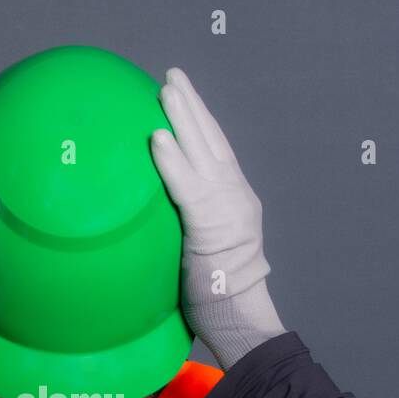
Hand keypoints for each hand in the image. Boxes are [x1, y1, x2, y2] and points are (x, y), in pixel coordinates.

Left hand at [150, 68, 285, 367]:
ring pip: (204, 153)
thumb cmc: (218, 298)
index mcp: (237, 203)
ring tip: (164, 90)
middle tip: (172, 77)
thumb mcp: (205, 253)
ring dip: (183, 118)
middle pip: (214, 142)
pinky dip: (172, 161)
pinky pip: (187, 186)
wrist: (240, 320)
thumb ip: (193, 228)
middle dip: (193, 107)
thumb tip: (166, 221)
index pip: (218, 154)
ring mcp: (227, 209)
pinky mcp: (211, 225)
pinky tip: (157, 137)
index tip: (183, 98)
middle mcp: (237, 198)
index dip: (201, 125)